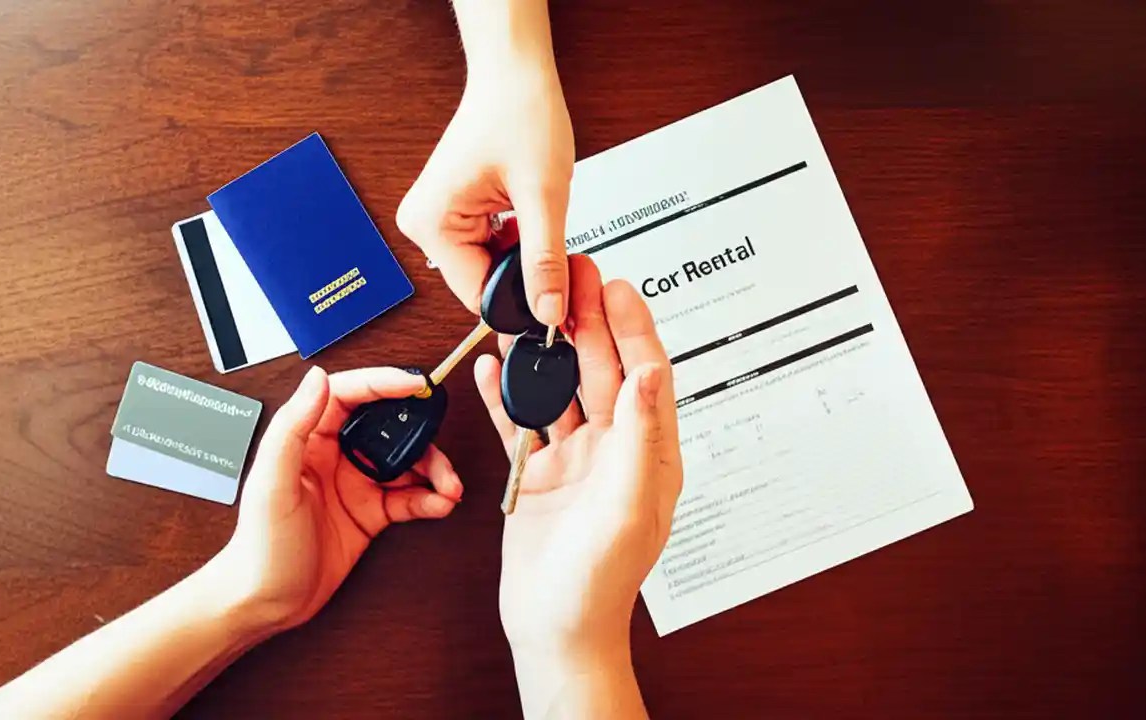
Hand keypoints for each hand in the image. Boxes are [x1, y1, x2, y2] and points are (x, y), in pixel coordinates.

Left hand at [211, 367, 462, 633]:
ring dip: (433, 469)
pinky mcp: (371, 513)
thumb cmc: (259, 546)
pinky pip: (409, 497)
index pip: (350, 394)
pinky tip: (441, 504)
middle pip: (388, 425)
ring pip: (406, 462)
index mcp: (308, 439)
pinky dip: (430, 499)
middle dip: (421, 432)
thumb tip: (317, 379)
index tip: (415, 385)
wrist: (267, 602)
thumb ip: (292, 427)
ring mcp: (356, 484)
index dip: (384, 383)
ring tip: (450, 486)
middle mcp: (335, 456)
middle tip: (441, 441)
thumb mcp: (272, 483)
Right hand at [396, 5, 573, 325]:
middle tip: (554, 240)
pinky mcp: (453, 212)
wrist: (514, 74)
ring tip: (537, 212)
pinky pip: (488, 247)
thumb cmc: (519, 111)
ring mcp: (437, 218)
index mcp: (432, 223)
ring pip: (490, 266)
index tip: (555, 296)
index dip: (521, 301)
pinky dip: (515, 240)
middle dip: (523, 272)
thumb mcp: (542, 193)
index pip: (478, 294)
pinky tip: (526, 211)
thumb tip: (548, 309)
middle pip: (483, 281)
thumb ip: (544, 259)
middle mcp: (424, 224)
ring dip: (521, 253)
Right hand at [474, 256, 682, 654]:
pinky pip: (519, 422)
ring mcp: (573, 460)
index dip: (632, 328)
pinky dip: (505, 392)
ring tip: (531, 308)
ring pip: (558, 389)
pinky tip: (495, 364)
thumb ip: (638, 436)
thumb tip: (650, 374)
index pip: (645, 376)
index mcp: (647, 455)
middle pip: (599, 371)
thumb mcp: (627, 506)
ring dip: (545, 349)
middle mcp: (612, 451)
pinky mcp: (536, 474)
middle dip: (586, 322)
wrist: (554, 628)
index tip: (616, 288)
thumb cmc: (599, 584)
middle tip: (571, 277)